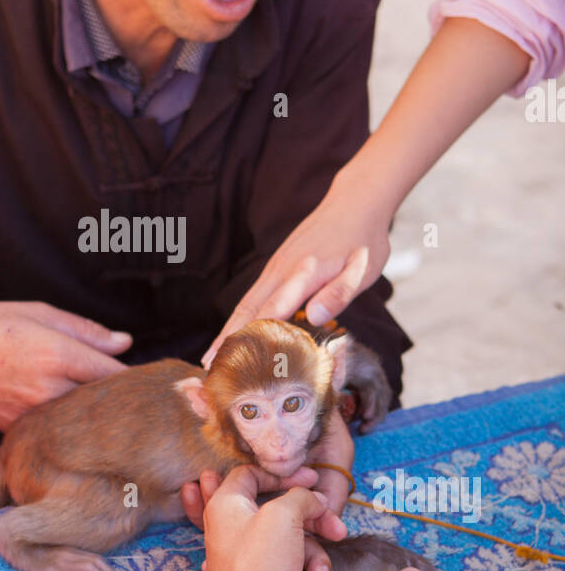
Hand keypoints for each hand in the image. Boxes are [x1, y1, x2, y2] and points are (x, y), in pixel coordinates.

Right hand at [0, 300, 131, 429]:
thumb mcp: (40, 314)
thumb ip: (87, 332)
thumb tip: (126, 343)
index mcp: (58, 355)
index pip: (115, 374)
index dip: (134, 378)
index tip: (146, 379)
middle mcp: (49, 389)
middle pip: (102, 402)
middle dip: (117, 398)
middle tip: (129, 394)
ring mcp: (33, 414)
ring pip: (80, 420)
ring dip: (92, 413)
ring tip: (98, 404)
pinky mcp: (19, 430)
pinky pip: (54, 429)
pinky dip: (65, 423)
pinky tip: (67, 414)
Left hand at [194, 466, 333, 570]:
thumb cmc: (260, 567)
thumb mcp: (284, 516)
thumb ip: (301, 497)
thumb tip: (314, 499)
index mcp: (226, 504)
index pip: (251, 474)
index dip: (284, 474)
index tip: (312, 480)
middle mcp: (231, 528)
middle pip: (279, 511)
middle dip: (313, 523)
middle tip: (337, 529)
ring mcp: (245, 556)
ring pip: (289, 543)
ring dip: (313, 559)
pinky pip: (287, 568)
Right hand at [201, 179, 390, 365]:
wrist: (355, 203)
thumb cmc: (362, 240)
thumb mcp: (361, 269)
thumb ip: (338, 294)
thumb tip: (314, 317)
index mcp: (301, 274)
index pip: (269, 312)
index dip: (248, 339)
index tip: (231, 362)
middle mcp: (281, 270)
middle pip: (247, 309)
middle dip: (227, 338)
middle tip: (208, 367)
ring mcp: (276, 267)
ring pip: (246, 302)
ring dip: (228, 328)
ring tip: (212, 355)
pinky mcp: (278, 266)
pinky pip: (254, 295)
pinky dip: (240, 316)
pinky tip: (236, 330)